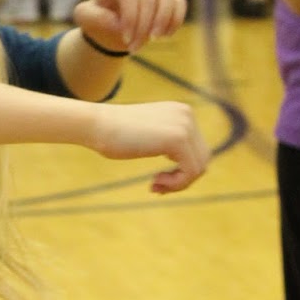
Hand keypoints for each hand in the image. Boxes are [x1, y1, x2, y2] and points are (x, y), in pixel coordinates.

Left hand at [73, 0, 186, 52]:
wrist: (110, 30)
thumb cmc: (97, 20)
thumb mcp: (84, 18)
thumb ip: (93, 16)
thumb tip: (117, 23)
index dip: (130, 18)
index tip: (126, 40)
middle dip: (143, 26)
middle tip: (134, 48)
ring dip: (163, 19)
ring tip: (155, 39)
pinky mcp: (167, 1)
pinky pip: (180, 2)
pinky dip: (176, 19)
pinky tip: (166, 36)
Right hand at [91, 102, 208, 192]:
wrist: (98, 125)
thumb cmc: (113, 135)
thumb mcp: (148, 136)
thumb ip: (167, 144)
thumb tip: (186, 168)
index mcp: (182, 112)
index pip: (197, 149)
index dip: (181, 172)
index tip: (157, 181)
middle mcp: (187, 115)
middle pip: (202, 158)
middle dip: (182, 179)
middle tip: (157, 187)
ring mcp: (185, 125)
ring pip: (199, 166)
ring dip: (179, 184)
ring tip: (155, 186)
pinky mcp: (178, 138)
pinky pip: (190, 171)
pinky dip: (176, 184)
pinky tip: (155, 182)